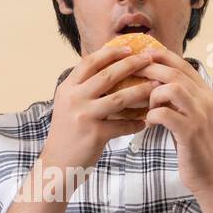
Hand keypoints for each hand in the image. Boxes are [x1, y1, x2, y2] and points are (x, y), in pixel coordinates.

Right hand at [40, 43, 155, 175]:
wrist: (56, 164)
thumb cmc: (66, 133)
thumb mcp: (67, 105)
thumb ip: (83, 88)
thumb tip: (108, 69)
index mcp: (67, 88)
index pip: (90, 62)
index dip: (110, 53)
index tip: (129, 48)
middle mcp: (74, 99)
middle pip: (108, 76)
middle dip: (131, 65)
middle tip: (148, 59)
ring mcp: (84, 116)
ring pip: (119, 98)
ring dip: (141, 91)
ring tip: (156, 87)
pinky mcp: (94, 135)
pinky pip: (122, 125)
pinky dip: (136, 123)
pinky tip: (146, 121)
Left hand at [139, 48, 212, 196]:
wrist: (210, 175)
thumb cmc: (193, 146)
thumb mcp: (190, 116)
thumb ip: (179, 99)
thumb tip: (154, 82)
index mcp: (206, 93)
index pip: (183, 65)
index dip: (162, 56)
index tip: (144, 53)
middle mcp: (206, 100)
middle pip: (175, 73)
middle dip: (150, 69)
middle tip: (132, 72)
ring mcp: (200, 115)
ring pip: (173, 88)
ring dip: (153, 94)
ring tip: (147, 105)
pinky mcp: (191, 132)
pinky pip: (165, 114)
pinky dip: (152, 115)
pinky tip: (149, 122)